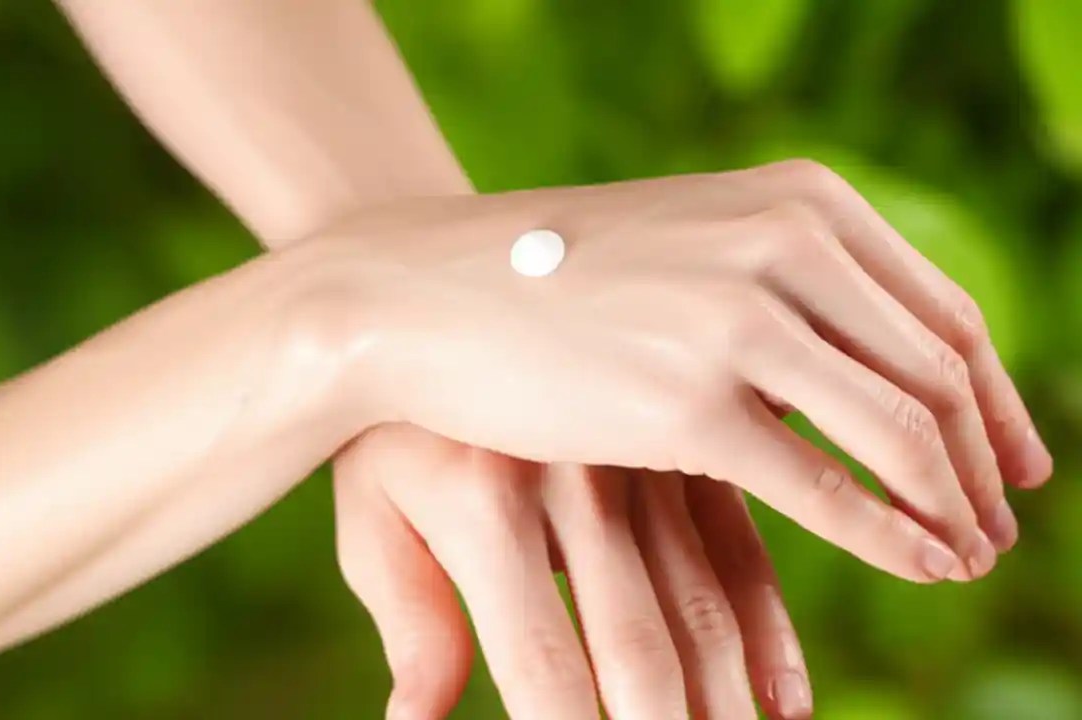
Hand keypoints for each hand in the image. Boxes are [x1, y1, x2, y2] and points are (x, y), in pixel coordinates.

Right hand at [328, 159, 1051, 580]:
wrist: (421, 290)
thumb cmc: (548, 278)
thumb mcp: (687, 245)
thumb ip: (779, 284)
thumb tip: (862, 361)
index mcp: (794, 201)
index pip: (939, 311)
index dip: (994, 396)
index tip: (1014, 457)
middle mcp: (781, 246)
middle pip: (939, 373)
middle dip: (986, 460)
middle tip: (1001, 521)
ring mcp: (735, 321)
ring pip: (902, 430)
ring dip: (952, 503)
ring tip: (968, 554)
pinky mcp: (685, 402)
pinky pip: (825, 484)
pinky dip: (891, 532)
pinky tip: (920, 561)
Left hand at [336, 424, 810, 719]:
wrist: (441, 284)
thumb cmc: (392, 428)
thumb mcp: (375, 517)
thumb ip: (412, 621)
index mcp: (487, 511)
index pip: (542, 670)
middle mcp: (574, 485)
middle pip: (640, 652)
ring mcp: (640, 457)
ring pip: (707, 607)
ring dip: (731, 702)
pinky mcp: (686, 438)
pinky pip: (746, 547)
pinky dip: (773, 633)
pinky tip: (786, 704)